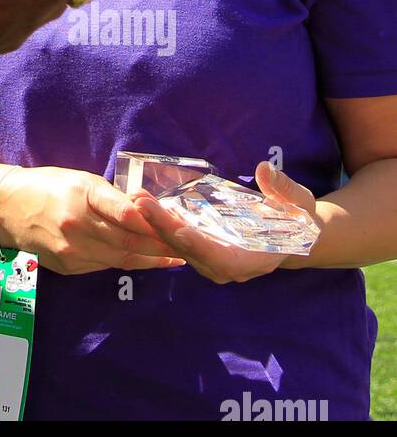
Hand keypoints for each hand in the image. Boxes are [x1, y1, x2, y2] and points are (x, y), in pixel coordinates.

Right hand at [1, 167, 187, 275]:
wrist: (8, 208)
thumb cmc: (49, 186)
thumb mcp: (81, 180)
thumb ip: (111, 197)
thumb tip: (146, 210)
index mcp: (81, 194)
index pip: (124, 212)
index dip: (153, 223)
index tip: (176, 226)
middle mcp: (77, 224)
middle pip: (128, 241)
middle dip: (161, 246)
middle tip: (185, 247)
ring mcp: (72, 249)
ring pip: (121, 259)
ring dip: (150, 259)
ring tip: (173, 257)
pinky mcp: (69, 266)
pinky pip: (105, 266)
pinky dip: (127, 262)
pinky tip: (144, 260)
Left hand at [130, 162, 319, 283]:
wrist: (295, 233)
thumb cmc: (299, 218)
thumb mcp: (299, 201)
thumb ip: (284, 189)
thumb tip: (265, 169)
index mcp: (255, 260)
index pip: (222, 260)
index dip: (199, 245)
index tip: (178, 230)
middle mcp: (230, 267)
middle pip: (191, 252)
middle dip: (164, 229)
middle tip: (140, 203)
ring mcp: (213, 261)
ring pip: (179, 248)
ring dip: (155, 226)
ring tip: (135, 200)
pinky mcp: (203, 249)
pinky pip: (177, 241)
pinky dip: (159, 225)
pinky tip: (142, 205)